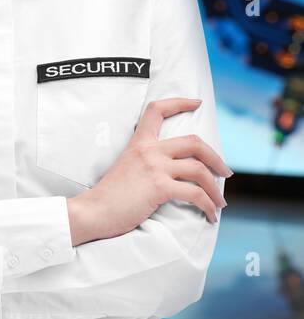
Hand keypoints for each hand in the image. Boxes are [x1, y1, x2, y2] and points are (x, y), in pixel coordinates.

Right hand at [68, 97, 230, 244]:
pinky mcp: (160, 187)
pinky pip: (196, 194)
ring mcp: (154, 168)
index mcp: (138, 143)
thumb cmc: (109, 195)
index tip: (196, 103)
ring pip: (200, 170)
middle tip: (224, 172)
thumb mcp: (126, 167)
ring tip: (219, 201)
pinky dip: (208, 206)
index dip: (179, 103)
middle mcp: (148, 151)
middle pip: (194, 143)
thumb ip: (145, 162)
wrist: (94, 211)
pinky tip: (211, 215)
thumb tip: (171, 171)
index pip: (157, 111)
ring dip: (215, 188)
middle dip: (216, 158)